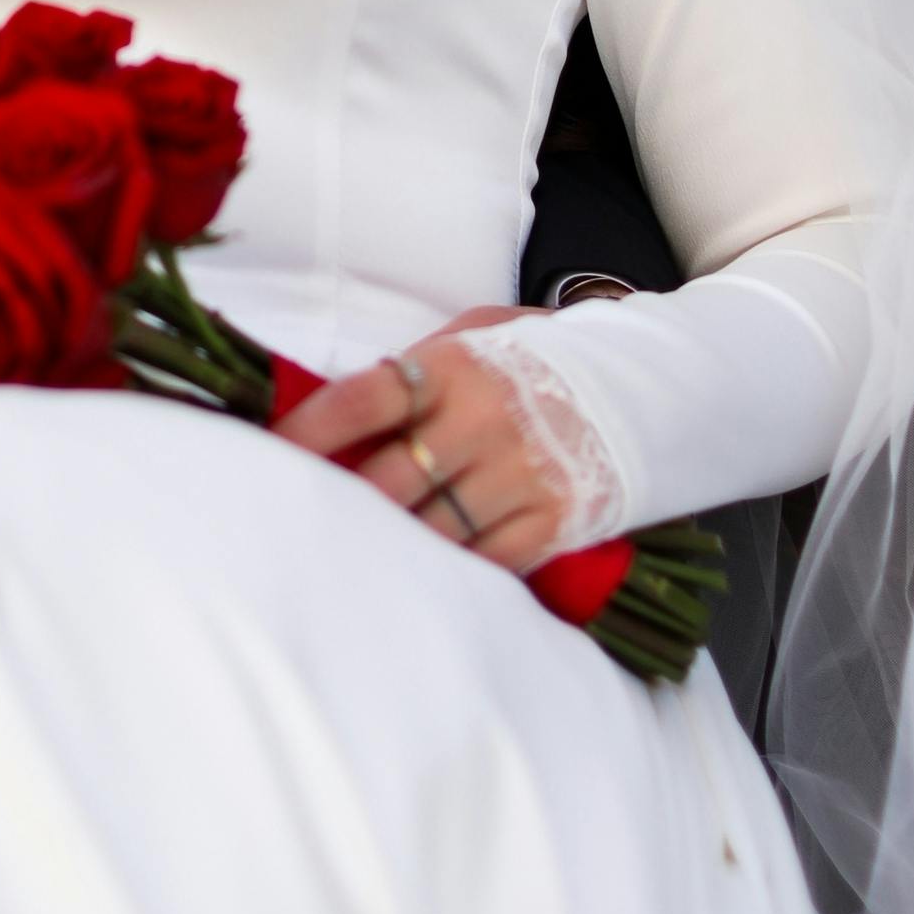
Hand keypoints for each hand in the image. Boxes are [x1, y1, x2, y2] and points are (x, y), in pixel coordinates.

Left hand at [274, 307, 569, 573]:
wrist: (646, 384)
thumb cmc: (536, 359)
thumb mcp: (476, 336)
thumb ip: (414, 372)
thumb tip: (332, 413)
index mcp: (452, 367)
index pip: (360, 401)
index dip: (306, 433)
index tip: (267, 458)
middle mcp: (483, 419)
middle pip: (386, 482)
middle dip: (341, 507)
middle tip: (301, 526)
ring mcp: (521, 473)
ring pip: (430, 531)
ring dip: (390, 549)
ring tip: (349, 562)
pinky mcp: (554, 519)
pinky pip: (486, 561)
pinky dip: (452, 571)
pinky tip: (423, 577)